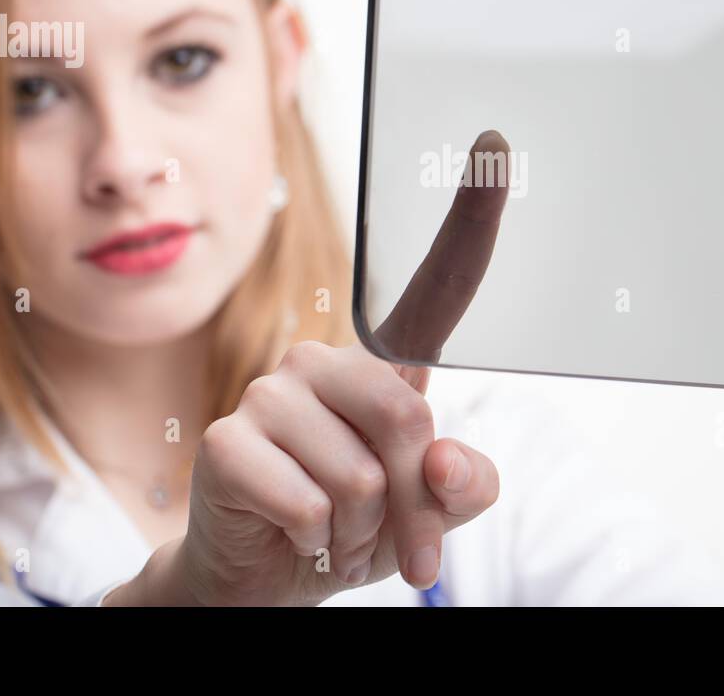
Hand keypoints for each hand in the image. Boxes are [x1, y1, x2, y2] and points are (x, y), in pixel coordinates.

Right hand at [109, 130, 512, 605]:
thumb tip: (444, 461)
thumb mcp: (428, 517)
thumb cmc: (353, 528)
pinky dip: (316, 541)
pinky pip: (311, 503)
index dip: (470, 219)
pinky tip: (290, 533)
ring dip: (358, 529)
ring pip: (361, 475)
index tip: (496, 146)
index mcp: (380, 368)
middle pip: (407, 418)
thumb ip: (459, 488)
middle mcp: (323, 363)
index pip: (434, 289)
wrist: (265, 579)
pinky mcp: (227, 437)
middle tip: (387, 538)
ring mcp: (271, 392)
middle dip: (410, 504)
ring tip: (327, 529)